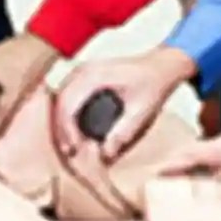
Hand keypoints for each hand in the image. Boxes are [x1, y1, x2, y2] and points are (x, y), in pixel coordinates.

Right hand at [52, 47, 194, 162]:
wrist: (161, 66)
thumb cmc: (153, 84)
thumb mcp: (142, 111)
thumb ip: (124, 132)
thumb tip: (105, 154)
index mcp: (96, 76)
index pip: (68, 104)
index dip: (67, 130)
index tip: (75, 149)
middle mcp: (85, 69)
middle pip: (60, 100)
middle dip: (61, 128)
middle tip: (70, 151)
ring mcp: (83, 70)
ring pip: (61, 97)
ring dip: (62, 121)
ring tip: (71, 144)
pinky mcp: (85, 75)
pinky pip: (68, 94)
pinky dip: (67, 113)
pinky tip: (75, 130)